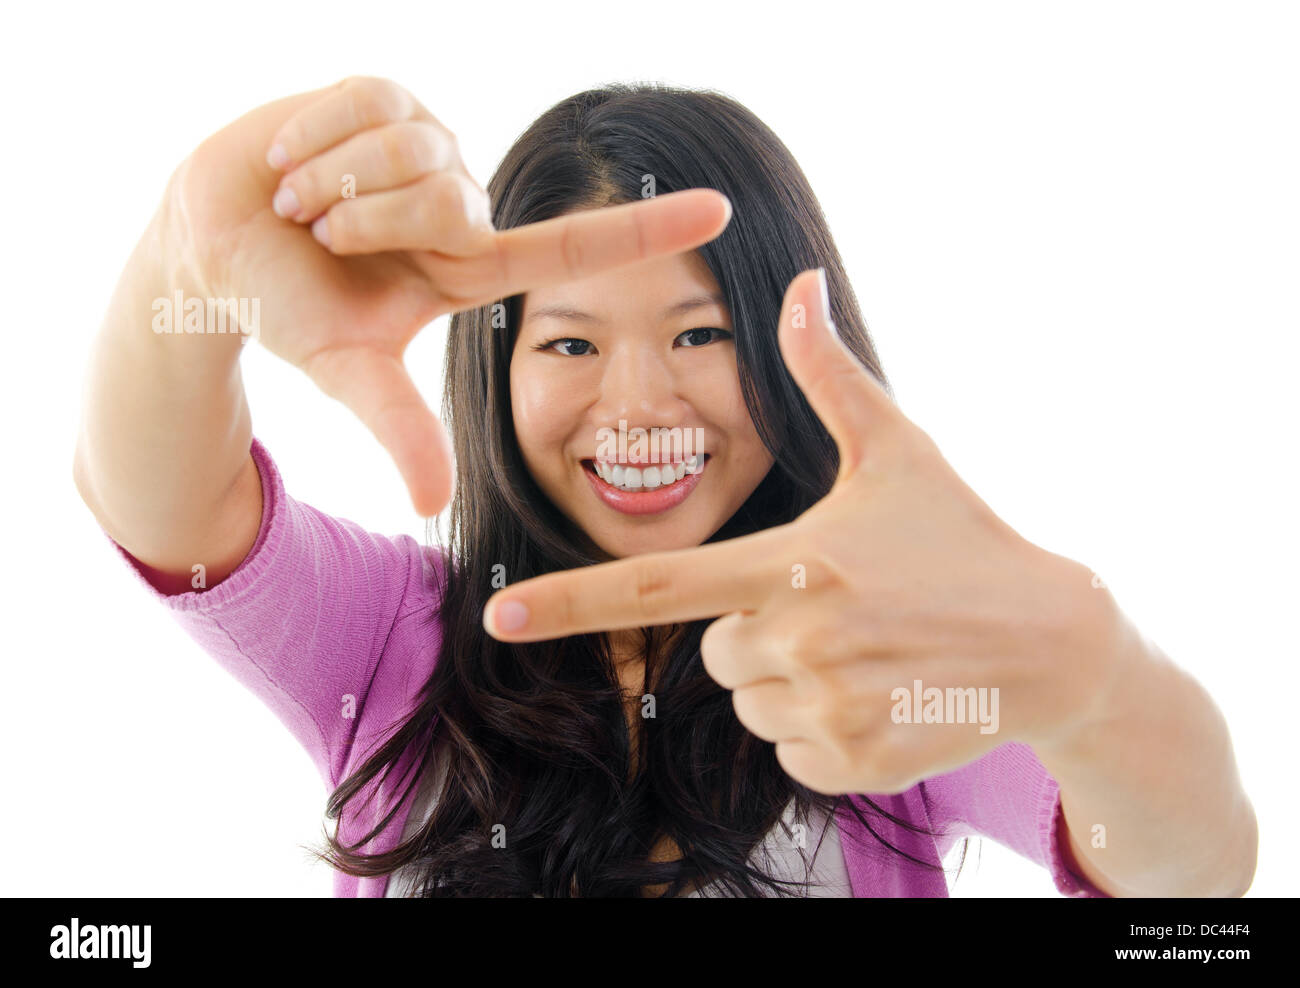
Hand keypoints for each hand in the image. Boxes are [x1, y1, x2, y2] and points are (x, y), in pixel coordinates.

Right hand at [169, 76, 730, 515]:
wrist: (217, 241)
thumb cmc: (290, 306)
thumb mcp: (347, 372)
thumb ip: (399, 429)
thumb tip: (430, 505)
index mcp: (471, 265)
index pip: (575, 246)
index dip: (647, 232)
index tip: (723, 212)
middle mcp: (463, 201)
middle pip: (452, 201)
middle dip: (369, 225)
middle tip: (323, 237)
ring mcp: (428, 144)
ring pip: (413, 153)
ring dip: (336, 186)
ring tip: (302, 202)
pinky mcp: (384, 93)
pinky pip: (366, 105)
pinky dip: (310, 139)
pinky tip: (288, 159)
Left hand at [482, 268, 1122, 794]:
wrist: (1053, 641)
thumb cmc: (961, 536)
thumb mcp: (897, 449)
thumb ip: (828, 374)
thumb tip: (800, 283)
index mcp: (791, 563)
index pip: (655, 586)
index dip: (570, 601)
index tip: (501, 614)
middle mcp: (799, 642)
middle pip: (714, 652)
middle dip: (757, 632)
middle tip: (837, 610)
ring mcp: (828, 710)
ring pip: (751, 705)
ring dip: (790, 682)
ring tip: (866, 650)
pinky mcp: (855, 763)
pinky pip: (791, 753)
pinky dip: (822, 730)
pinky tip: (881, 694)